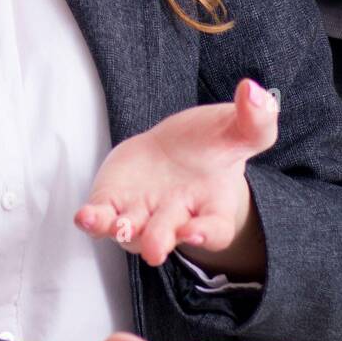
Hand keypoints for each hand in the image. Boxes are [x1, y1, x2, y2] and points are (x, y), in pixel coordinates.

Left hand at [75, 78, 277, 276]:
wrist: (177, 147)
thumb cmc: (211, 144)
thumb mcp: (237, 128)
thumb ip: (254, 120)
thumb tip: (255, 93)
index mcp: (212, 207)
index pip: (214, 230)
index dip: (205, 235)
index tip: (194, 232)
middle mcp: (176, 219)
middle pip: (167, 236)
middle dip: (160, 240)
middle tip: (155, 247)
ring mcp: (142, 214)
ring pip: (131, 232)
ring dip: (123, 232)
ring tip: (119, 226)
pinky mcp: (114, 203)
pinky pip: (102, 219)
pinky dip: (94, 221)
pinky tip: (86, 216)